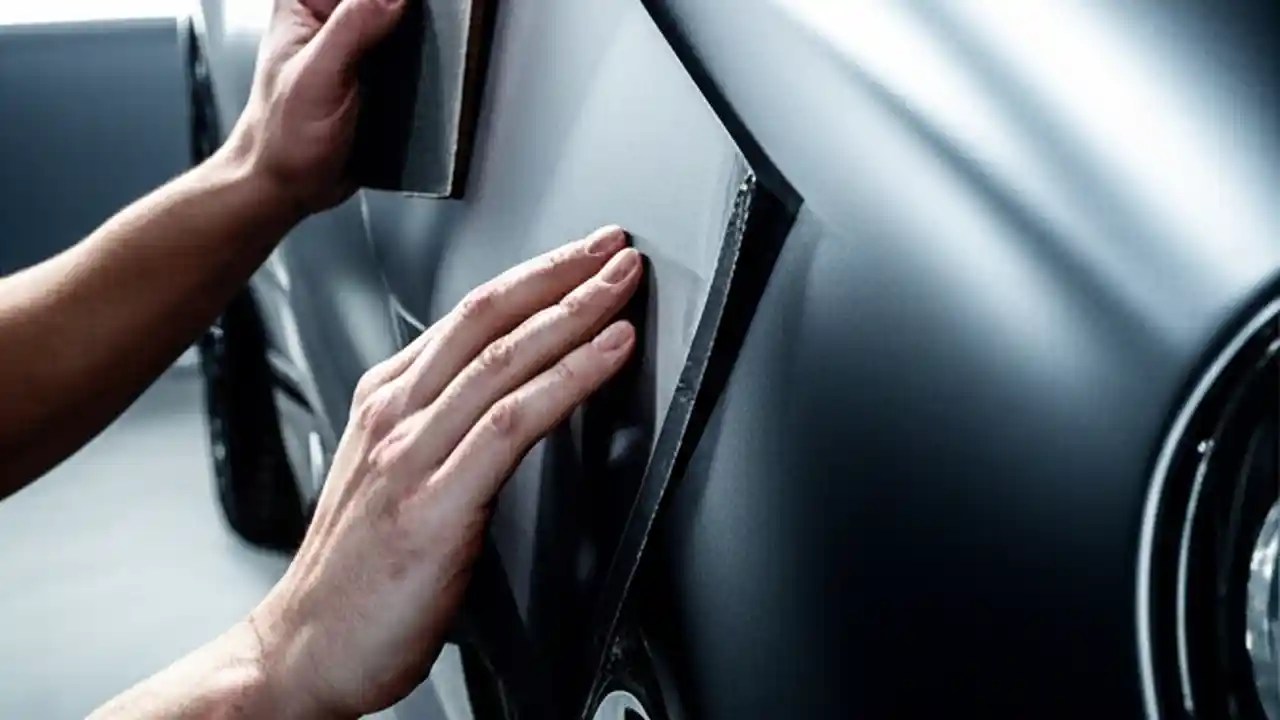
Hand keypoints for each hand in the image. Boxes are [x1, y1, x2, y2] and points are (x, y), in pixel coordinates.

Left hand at [220, 0, 405, 213]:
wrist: (290, 185)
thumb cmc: (283, 137)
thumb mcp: (318, 75)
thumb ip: (354, 27)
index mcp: (304, 3)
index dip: (383, 1)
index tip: (403, 14)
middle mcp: (329, 18)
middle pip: (383, 3)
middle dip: (406, 18)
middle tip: (396, 56)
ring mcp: (355, 45)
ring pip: (401, 24)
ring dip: (417, 42)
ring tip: (406, 72)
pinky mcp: (375, 73)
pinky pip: (408, 55)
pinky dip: (420, 66)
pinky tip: (417, 80)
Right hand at [247, 227, 642, 716]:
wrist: (303, 650)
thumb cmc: (352, 576)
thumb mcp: (391, 477)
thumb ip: (438, 430)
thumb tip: (505, 397)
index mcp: (383, 402)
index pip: (467, 316)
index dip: (532, 277)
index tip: (579, 256)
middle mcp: (394, 416)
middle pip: (486, 317)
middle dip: (559, 272)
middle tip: (613, 245)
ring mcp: (410, 455)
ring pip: (504, 358)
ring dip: (573, 311)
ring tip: (622, 282)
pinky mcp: (435, 504)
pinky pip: (514, 422)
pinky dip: (569, 378)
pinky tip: (608, 353)